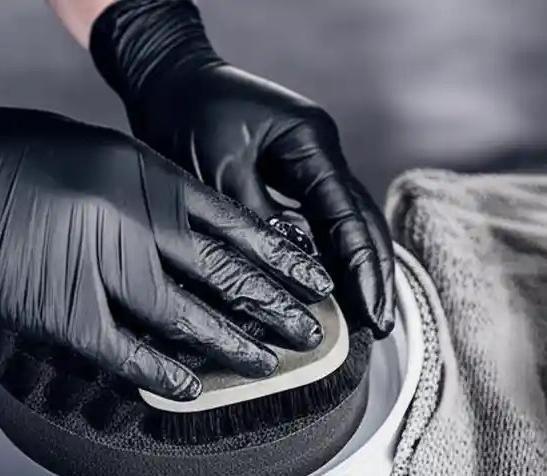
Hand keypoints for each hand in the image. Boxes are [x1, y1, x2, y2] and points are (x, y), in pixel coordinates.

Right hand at [0, 88, 333, 399]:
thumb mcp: (84, 149)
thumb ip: (136, 188)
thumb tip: (178, 223)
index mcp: (139, 171)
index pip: (233, 220)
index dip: (278, 255)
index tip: (310, 276)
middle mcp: (130, 216)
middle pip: (224, 270)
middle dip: (273, 304)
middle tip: (309, 329)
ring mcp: (97, 264)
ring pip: (187, 315)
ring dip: (232, 345)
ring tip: (268, 363)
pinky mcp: (58, 309)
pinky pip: (126, 352)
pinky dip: (163, 374)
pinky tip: (193, 389)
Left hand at [89, 0, 395, 335]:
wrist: (166, 76)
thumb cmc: (185, 113)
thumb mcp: (217, 170)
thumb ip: (257, 220)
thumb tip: (293, 275)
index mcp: (311, 142)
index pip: (348, 213)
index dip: (361, 267)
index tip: (371, 311)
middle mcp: (322, 153)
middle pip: (362, 221)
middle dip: (373, 275)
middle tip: (380, 328)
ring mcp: (312, 165)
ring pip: (347, 225)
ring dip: (357, 271)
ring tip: (366, 320)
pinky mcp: (293, 179)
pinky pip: (321, 224)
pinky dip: (328, 259)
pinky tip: (331, 294)